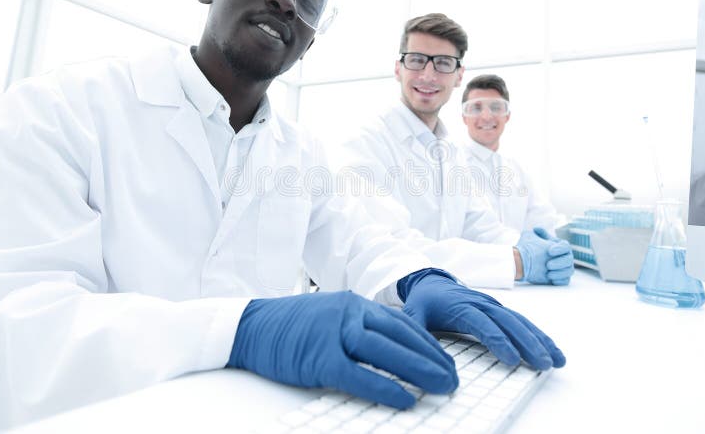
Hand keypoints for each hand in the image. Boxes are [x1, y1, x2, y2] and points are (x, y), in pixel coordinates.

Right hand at [227, 291, 456, 408]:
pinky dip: (384, 388)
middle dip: (433, 358)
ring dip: (419, 370)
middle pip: (401, 336)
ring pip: (387, 351)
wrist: (250, 326)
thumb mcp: (330, 318)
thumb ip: (359, 329)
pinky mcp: (319, 357)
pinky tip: (404, 400)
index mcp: (355, 304)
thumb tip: (392, 354)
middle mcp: (349, 313)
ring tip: (442, 386)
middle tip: (454, 378)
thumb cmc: (290, 327)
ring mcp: (334, 333)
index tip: (447, 361)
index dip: (428, 344)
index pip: (402, 324)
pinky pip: (359, 375)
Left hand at [400, 269, 565, 370]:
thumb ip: (415, 331)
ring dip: (540, 340)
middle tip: (543, 364)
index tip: (512, 360)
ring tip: (557, 360)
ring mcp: (494, 306)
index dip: (499, 342)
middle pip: (509, 323)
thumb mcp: (413, 314)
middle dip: (528, 344)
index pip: (483, 325)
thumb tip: (419, 355)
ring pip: (521, 322)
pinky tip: (552, 351)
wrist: (432, 281)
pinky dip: (539, 335)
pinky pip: (523, 322)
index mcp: (461, 306)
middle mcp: (482, 304)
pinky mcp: (500, 310)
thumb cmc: (424, 301)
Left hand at [516, 227, 574, 284]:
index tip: (549, 251)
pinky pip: (565, 281)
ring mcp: (564, 268)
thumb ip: (536, 233)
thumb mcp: (530, 238)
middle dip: (559, 263)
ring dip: (560, 273)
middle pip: (569, 259)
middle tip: (548, 265)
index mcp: (560, 246)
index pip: (565, 246)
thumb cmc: (528, 249)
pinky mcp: (560, 278)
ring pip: (569, 271)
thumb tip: (537, 229)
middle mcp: (564, 256)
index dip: (559, 249)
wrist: (522, 263)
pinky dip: (560, 280)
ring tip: (548, 274)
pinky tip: (552, 280)